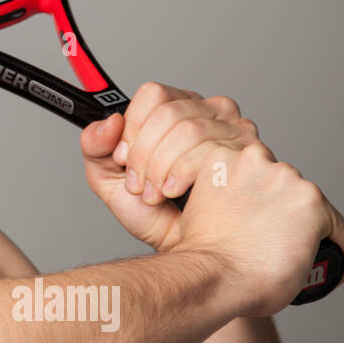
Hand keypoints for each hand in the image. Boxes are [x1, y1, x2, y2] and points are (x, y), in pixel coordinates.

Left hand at [79, 82, 261, 253]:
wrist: (183, 248)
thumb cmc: (151, 213)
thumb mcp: (108, 178)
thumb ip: (95, 146)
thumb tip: (110, 121)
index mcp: (174, 108)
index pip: (153, 94)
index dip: (132, 127)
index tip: (123, 157)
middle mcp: (206, 112)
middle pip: (168, 112)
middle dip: (144, 154)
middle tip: (138, 183)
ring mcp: (233, 129)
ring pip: (189, 130)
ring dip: (162, 168)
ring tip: (155, 193)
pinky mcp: (248, 152)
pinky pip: (210, 150)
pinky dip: (182, 174)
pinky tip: (176, 192)